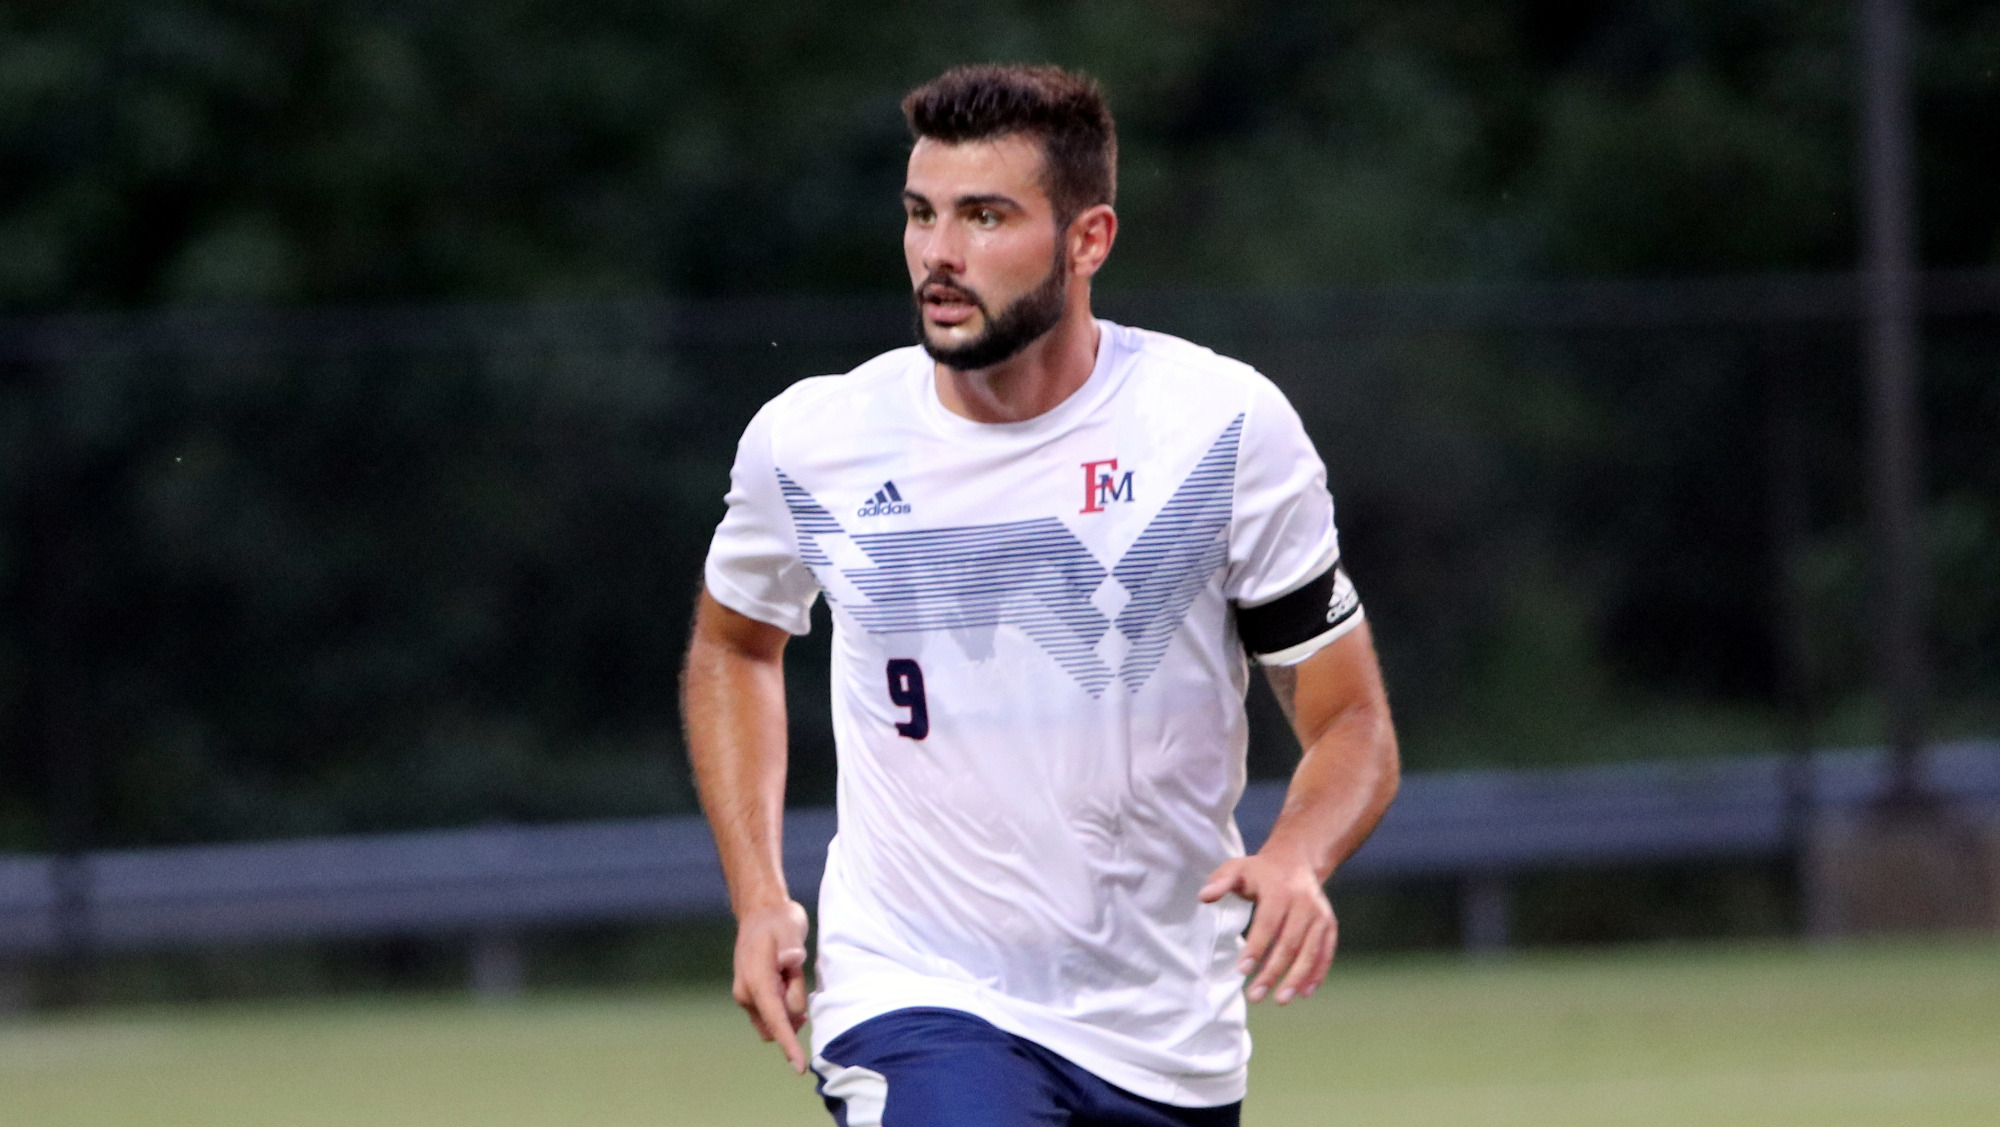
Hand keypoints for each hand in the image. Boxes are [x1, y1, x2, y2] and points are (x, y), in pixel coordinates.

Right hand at [732, 899, 811, 1072]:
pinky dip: (785, 1004)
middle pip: (780, 1022)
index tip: (800, 1067)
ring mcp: (746, 996)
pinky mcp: (751, 996)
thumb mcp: (790, 928)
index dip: (789, 1044)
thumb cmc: (778, 921)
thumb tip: (791, 961)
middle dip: (794, 1009)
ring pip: (776, 1019)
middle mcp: (747, 993)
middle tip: (794, 972)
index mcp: (756, 980)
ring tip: (789, 972)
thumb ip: (791, 948)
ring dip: (790, 1005)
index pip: (775, 1019)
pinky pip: (773, 1013)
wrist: (759, 912)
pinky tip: (786, 979)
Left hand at [1198, 852, 1336, 1004]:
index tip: (1242, 970)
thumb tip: (1203, 897)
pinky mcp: (1329, 925)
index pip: (1268, 923)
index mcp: (1280, 890)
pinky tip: (1304, 993)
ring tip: (1280, 1000)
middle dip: (1273, 972)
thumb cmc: (1259, 872)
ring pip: (1310, 951)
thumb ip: (1220, 881)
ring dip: (1297, 978)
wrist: (1296, 862)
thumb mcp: (1237, 868)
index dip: (1256, 947)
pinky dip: (1317, 973)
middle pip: (1289, 943)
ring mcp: (1320, 915)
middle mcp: (1305, 903)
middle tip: (1255, 995)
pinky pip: (1325, 952)